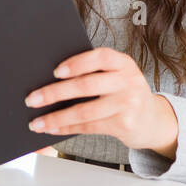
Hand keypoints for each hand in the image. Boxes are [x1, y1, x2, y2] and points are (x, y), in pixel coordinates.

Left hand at [24, 47, 178, 155]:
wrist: (153, 120)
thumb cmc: (125, 94)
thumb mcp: (118, 76)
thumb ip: (95, 73)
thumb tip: (52, 79)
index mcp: (123, 63)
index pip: (100, 57)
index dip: (77, 63)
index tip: (55, 71)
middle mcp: (128, 81)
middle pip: (86, 85)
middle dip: (55, 93)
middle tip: (33, 99)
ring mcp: (128, 104)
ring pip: (84, 111)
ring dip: (56, 117)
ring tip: (37, 122)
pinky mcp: (124, 124)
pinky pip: (89, 126)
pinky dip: (67, 128)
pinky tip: (53, 128)